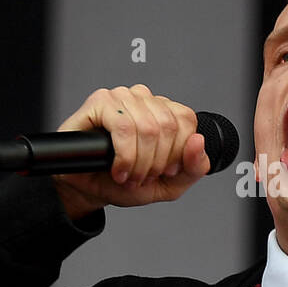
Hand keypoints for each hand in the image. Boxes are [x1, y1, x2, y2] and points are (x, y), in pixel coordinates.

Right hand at [51, 84, 209, 220]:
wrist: (88, 189)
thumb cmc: (125, 181)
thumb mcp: (169, 184)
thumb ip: (193, 168)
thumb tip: (198, 141)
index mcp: (164, 111)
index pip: (186, 120)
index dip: (177, 153)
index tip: (164, 172)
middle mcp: (144, 99)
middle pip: (167, 126)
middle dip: (156, 163)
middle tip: (142, 177)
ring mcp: (122, 97)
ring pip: (147, 128)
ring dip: (139, 163)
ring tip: (128, 176)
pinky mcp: (100, 102)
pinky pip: (123, 126)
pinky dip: (124, 156)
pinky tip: (117, 169)